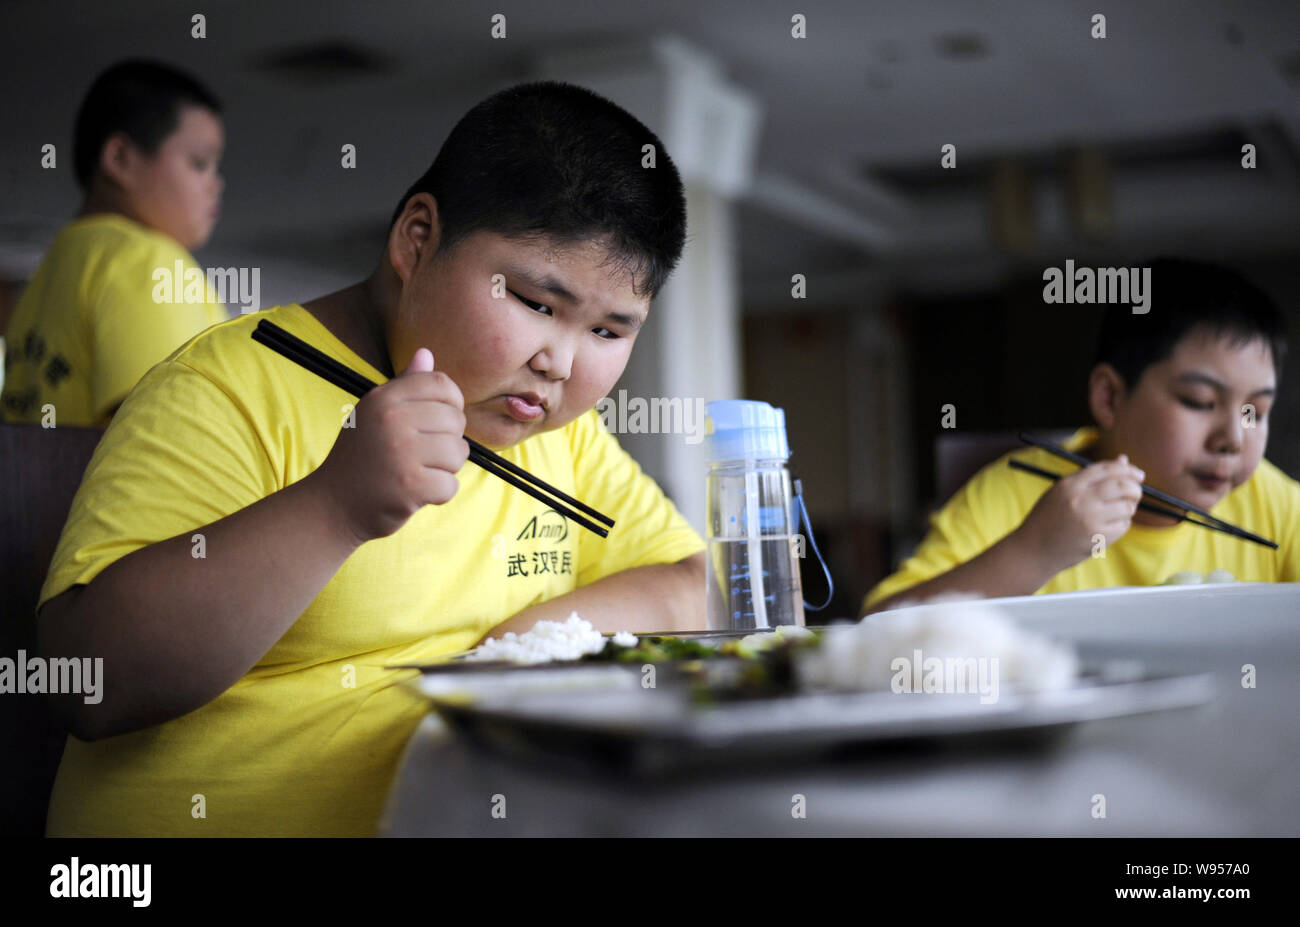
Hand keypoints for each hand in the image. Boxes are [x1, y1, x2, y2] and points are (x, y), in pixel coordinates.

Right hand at [310, 348, 468, 543]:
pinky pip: (451, 485)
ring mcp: (401, 453)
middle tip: (420, 456)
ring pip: (458, 453)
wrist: (332, 507)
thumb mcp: (375, 414)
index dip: (451, 404)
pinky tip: (415, 493)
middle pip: (456, 420)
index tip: (438, 423)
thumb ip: (405, 385)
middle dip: (448, 441)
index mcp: (384, 398)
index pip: (442, 385)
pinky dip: (438, 495)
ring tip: (418, 473)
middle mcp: (392, 419)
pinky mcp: (411, 486)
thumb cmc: (360, 458)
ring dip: (445, 469)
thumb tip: (426, 353)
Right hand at [1015, 454, 1144, 573]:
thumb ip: (1093, 477)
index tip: (1138, 474)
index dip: (1127, 470)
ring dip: (1127, 509)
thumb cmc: (1049, 518)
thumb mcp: (1063, 492)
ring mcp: (1090, 520)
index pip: (1107, 469)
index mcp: (1070, 485)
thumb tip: (1124, 460)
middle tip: (1136, 492)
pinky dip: (1120, 525)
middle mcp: (1081, 499)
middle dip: (1135, 488)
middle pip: (1122, 486)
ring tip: (1113, 513)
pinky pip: (1123, 526)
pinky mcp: (1098, 538)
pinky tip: (1105, 527)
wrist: (1033, 549)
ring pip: (1127, 507)